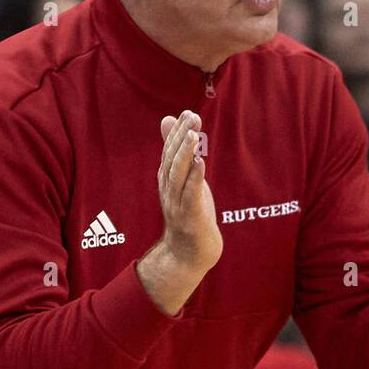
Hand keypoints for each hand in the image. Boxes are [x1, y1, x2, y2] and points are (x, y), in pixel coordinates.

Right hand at [137, 111, 220, 315]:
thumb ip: (178, 153)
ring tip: (193, 135)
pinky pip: (190, 196)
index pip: (169, 152)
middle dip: (180, 138)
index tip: (186, 112)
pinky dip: (194, 178)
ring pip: (177, 176)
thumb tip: (169, 120)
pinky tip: (200, 163)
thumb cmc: (189, 215)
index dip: (177, 133)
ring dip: (184, 154)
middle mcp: (169, 192)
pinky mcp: (190, 219)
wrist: (189, 255)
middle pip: (171, 161)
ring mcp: (177, 206)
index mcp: (167, 182)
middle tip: (191, 117)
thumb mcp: (184, 180)